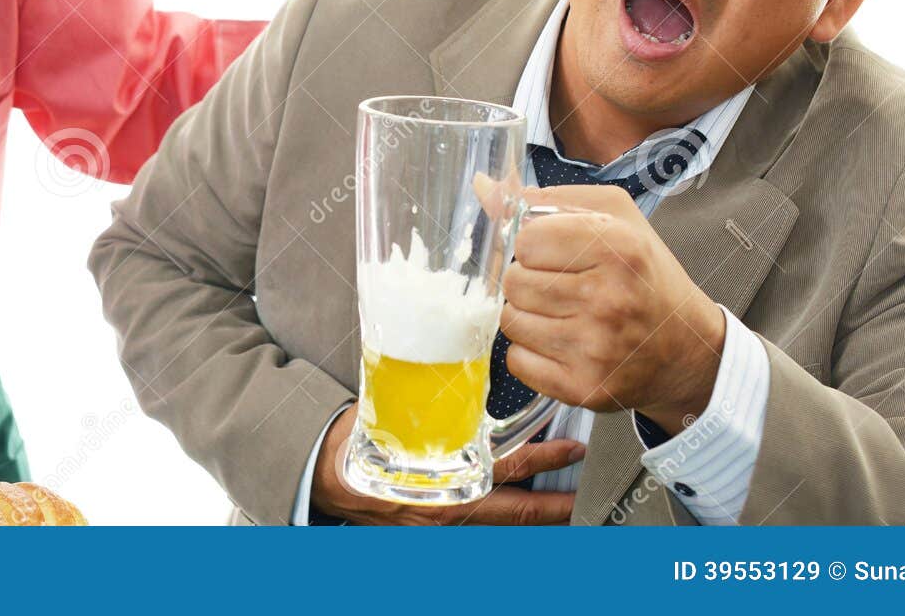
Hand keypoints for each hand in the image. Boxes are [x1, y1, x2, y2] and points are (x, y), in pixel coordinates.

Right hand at [308, 405, 583, 524]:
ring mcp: (442, 525)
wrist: (320, 478)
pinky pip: (479, 526)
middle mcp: (449, 511)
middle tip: (584, 494)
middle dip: (555, 506)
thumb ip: (434, 410)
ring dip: (533, 515)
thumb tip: (461, 376)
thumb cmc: (354, 447)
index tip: (571, 450)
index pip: (508, 471)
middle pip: (516, 512)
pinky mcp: (434, 529)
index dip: (544, 460)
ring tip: (562, 507)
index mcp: (443, 483)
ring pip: (501, 525)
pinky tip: (517, 509)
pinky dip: (502, 517)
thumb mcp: (395, 420)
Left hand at [486, 181, 726, 432]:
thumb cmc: (645, 276)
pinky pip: (516, 361)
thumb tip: (484, 187)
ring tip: (563, 314)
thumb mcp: (613, 219)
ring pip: (510, 321)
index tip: (556, 252)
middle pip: (513, 282)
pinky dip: (530, 352)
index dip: (534, 244)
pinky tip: (562, 343)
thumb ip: (546, 199)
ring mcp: (594, 348)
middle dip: (529, 280)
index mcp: (618, 248)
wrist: (686, 351)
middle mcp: (608, 299)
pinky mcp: (582, 387)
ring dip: (527, 315)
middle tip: (562, 286)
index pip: (526, 239)